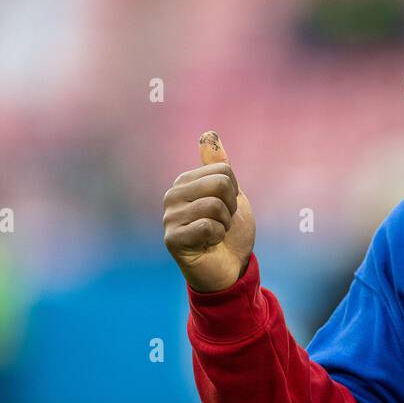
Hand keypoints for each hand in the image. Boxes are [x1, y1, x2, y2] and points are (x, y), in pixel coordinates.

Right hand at [162, 131, 255, 292]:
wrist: (229, 269)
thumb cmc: (229, 231)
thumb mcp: (230, 194)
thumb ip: (218, 166)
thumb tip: (208, 134)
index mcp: (185, 181)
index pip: (224, 170)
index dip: (234, 192)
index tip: (226, 208)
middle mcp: (172, 196)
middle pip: (220, 183)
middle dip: (231, 207)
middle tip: (222, 222)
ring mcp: (169, 217)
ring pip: (215, 205)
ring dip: (225, 224)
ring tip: (216, 233)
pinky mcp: (172, 239)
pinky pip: (208, 226)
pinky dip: (218, 237)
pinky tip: (209, 244)